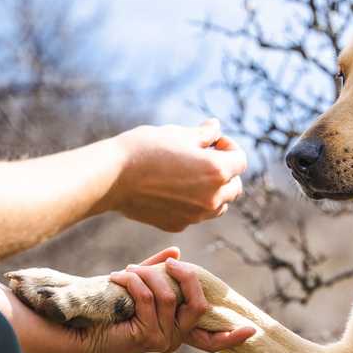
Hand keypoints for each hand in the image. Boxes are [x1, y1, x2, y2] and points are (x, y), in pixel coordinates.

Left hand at [72, 248, 254, 352]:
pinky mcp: (145, 336)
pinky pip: (149, 299)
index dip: (231, 336)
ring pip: (170, 297)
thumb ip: (159, 271)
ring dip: (147, 277)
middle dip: (186, 277)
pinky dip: (134, 282)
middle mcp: (174, 339)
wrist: (76, 326)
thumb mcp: (140, 284)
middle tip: (167, 265)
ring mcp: (161, 341)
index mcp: (177, 330)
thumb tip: (178, 253)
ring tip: (127, 271)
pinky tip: (118, 278)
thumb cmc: (107, 306)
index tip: (251, 331)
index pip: (211, 340)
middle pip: (200, 304)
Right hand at [107, 120, 247, 231]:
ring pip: (219, 205)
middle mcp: (212, 198)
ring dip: (214, 191)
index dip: (229, 147)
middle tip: (204, 157)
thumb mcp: (177, 134)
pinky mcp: (178, 225)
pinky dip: (194, 203)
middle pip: (235, 187)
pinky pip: (196, 215)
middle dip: (225, 171)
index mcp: (217, 171)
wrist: (112, 177)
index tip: (211, 141)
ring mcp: (196, 215)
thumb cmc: (145, 149)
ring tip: (191, 175)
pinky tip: (173, 189)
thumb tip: (215, 128)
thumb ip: (203, 134)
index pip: (240, 161)